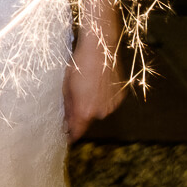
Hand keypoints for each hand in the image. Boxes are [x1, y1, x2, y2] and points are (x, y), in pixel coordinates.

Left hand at [62, 25, 123, 141]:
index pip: (77, 131)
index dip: (72, 135)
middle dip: (82, 111)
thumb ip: (67, 108)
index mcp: (85, 111)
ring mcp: (112, 105)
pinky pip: (109, 101)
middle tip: (77, 95)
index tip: (67, 137)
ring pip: (99, 110)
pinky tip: (99, 82)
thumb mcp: (66, 86)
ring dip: (94, 103)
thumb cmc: (80, 65)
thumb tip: (66, 122)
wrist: (100, 49)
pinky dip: (104, 96)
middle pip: (88, 118)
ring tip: (90, 84)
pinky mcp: (120, 97)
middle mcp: (100, 112)